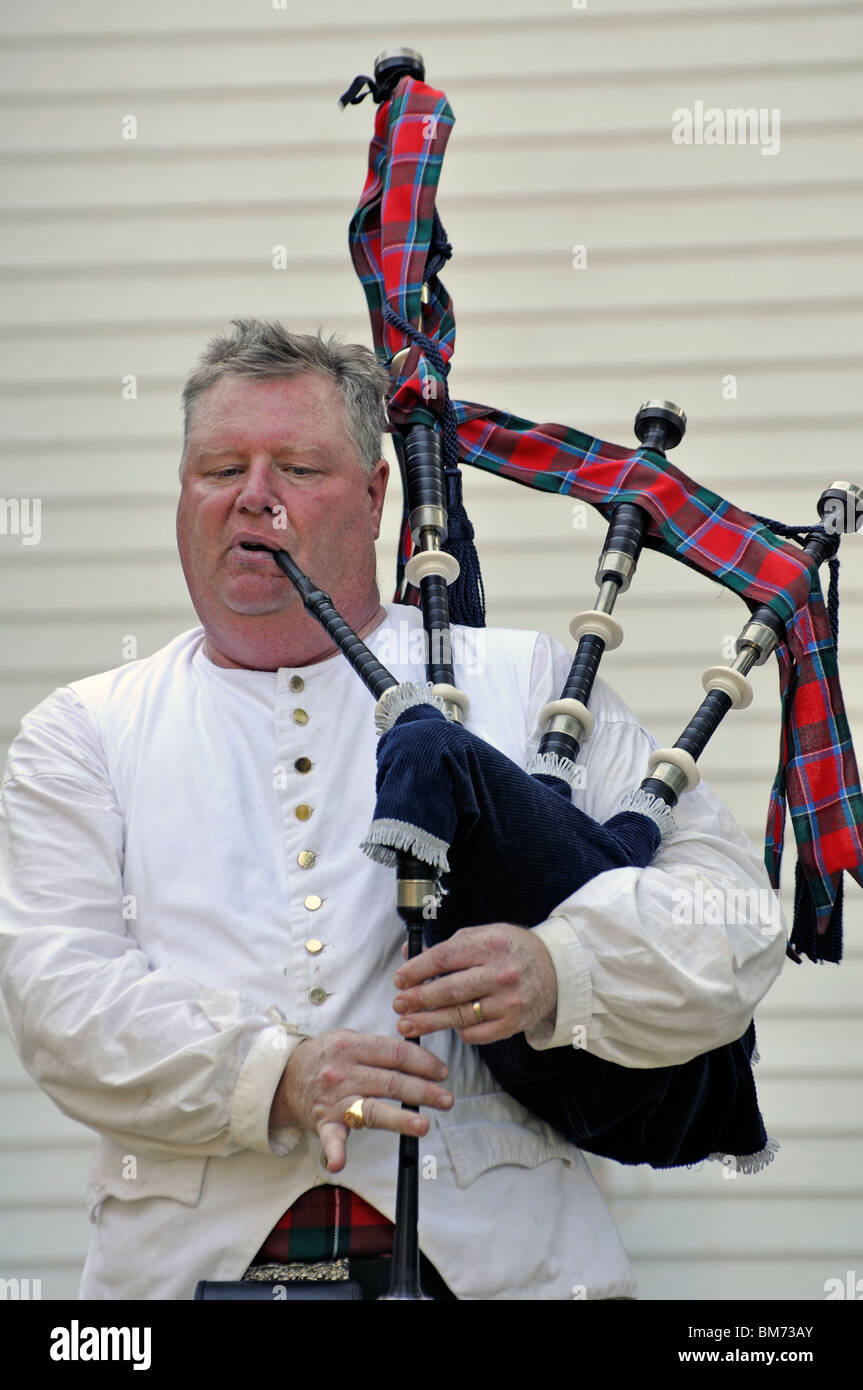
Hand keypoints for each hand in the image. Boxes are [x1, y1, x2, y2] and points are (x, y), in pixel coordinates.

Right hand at [269, 1029, 452, 1172]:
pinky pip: (330, 1139)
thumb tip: (417, 1056)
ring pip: (372, 1109)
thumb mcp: (349, 1038)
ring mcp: (334, 1099)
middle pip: (391, 1082)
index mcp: (353, 1047)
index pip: (396, 1053)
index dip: (423, 1063)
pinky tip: (340, 1163)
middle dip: (423, 1091)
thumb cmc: (326, 1056)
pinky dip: (334, 1152)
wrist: (285, 1075)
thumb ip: (378, 1046)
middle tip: (446, 1099)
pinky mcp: (324, 1122)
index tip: (441, 1072)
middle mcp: (344, 1073)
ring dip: (399, 1119)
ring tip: (423, 1125)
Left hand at [392, 923, 557, 1043]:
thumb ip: (448, 947)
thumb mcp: (483, 936)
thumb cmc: (512, 949)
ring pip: (459, 1016)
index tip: (399, 980)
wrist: (556, 969)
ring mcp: (508, 1001)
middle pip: (449, 991)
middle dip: (417, 1000)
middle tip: (398, 1005)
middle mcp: (500, 973)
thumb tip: (409, 956)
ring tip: (407, 1024)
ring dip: (429, 1022)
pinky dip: (459, 1031)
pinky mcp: (513, 1023)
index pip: (444, 958)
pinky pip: (476, 1033)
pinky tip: (448, 1027)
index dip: (416, 971)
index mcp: (489, 945)